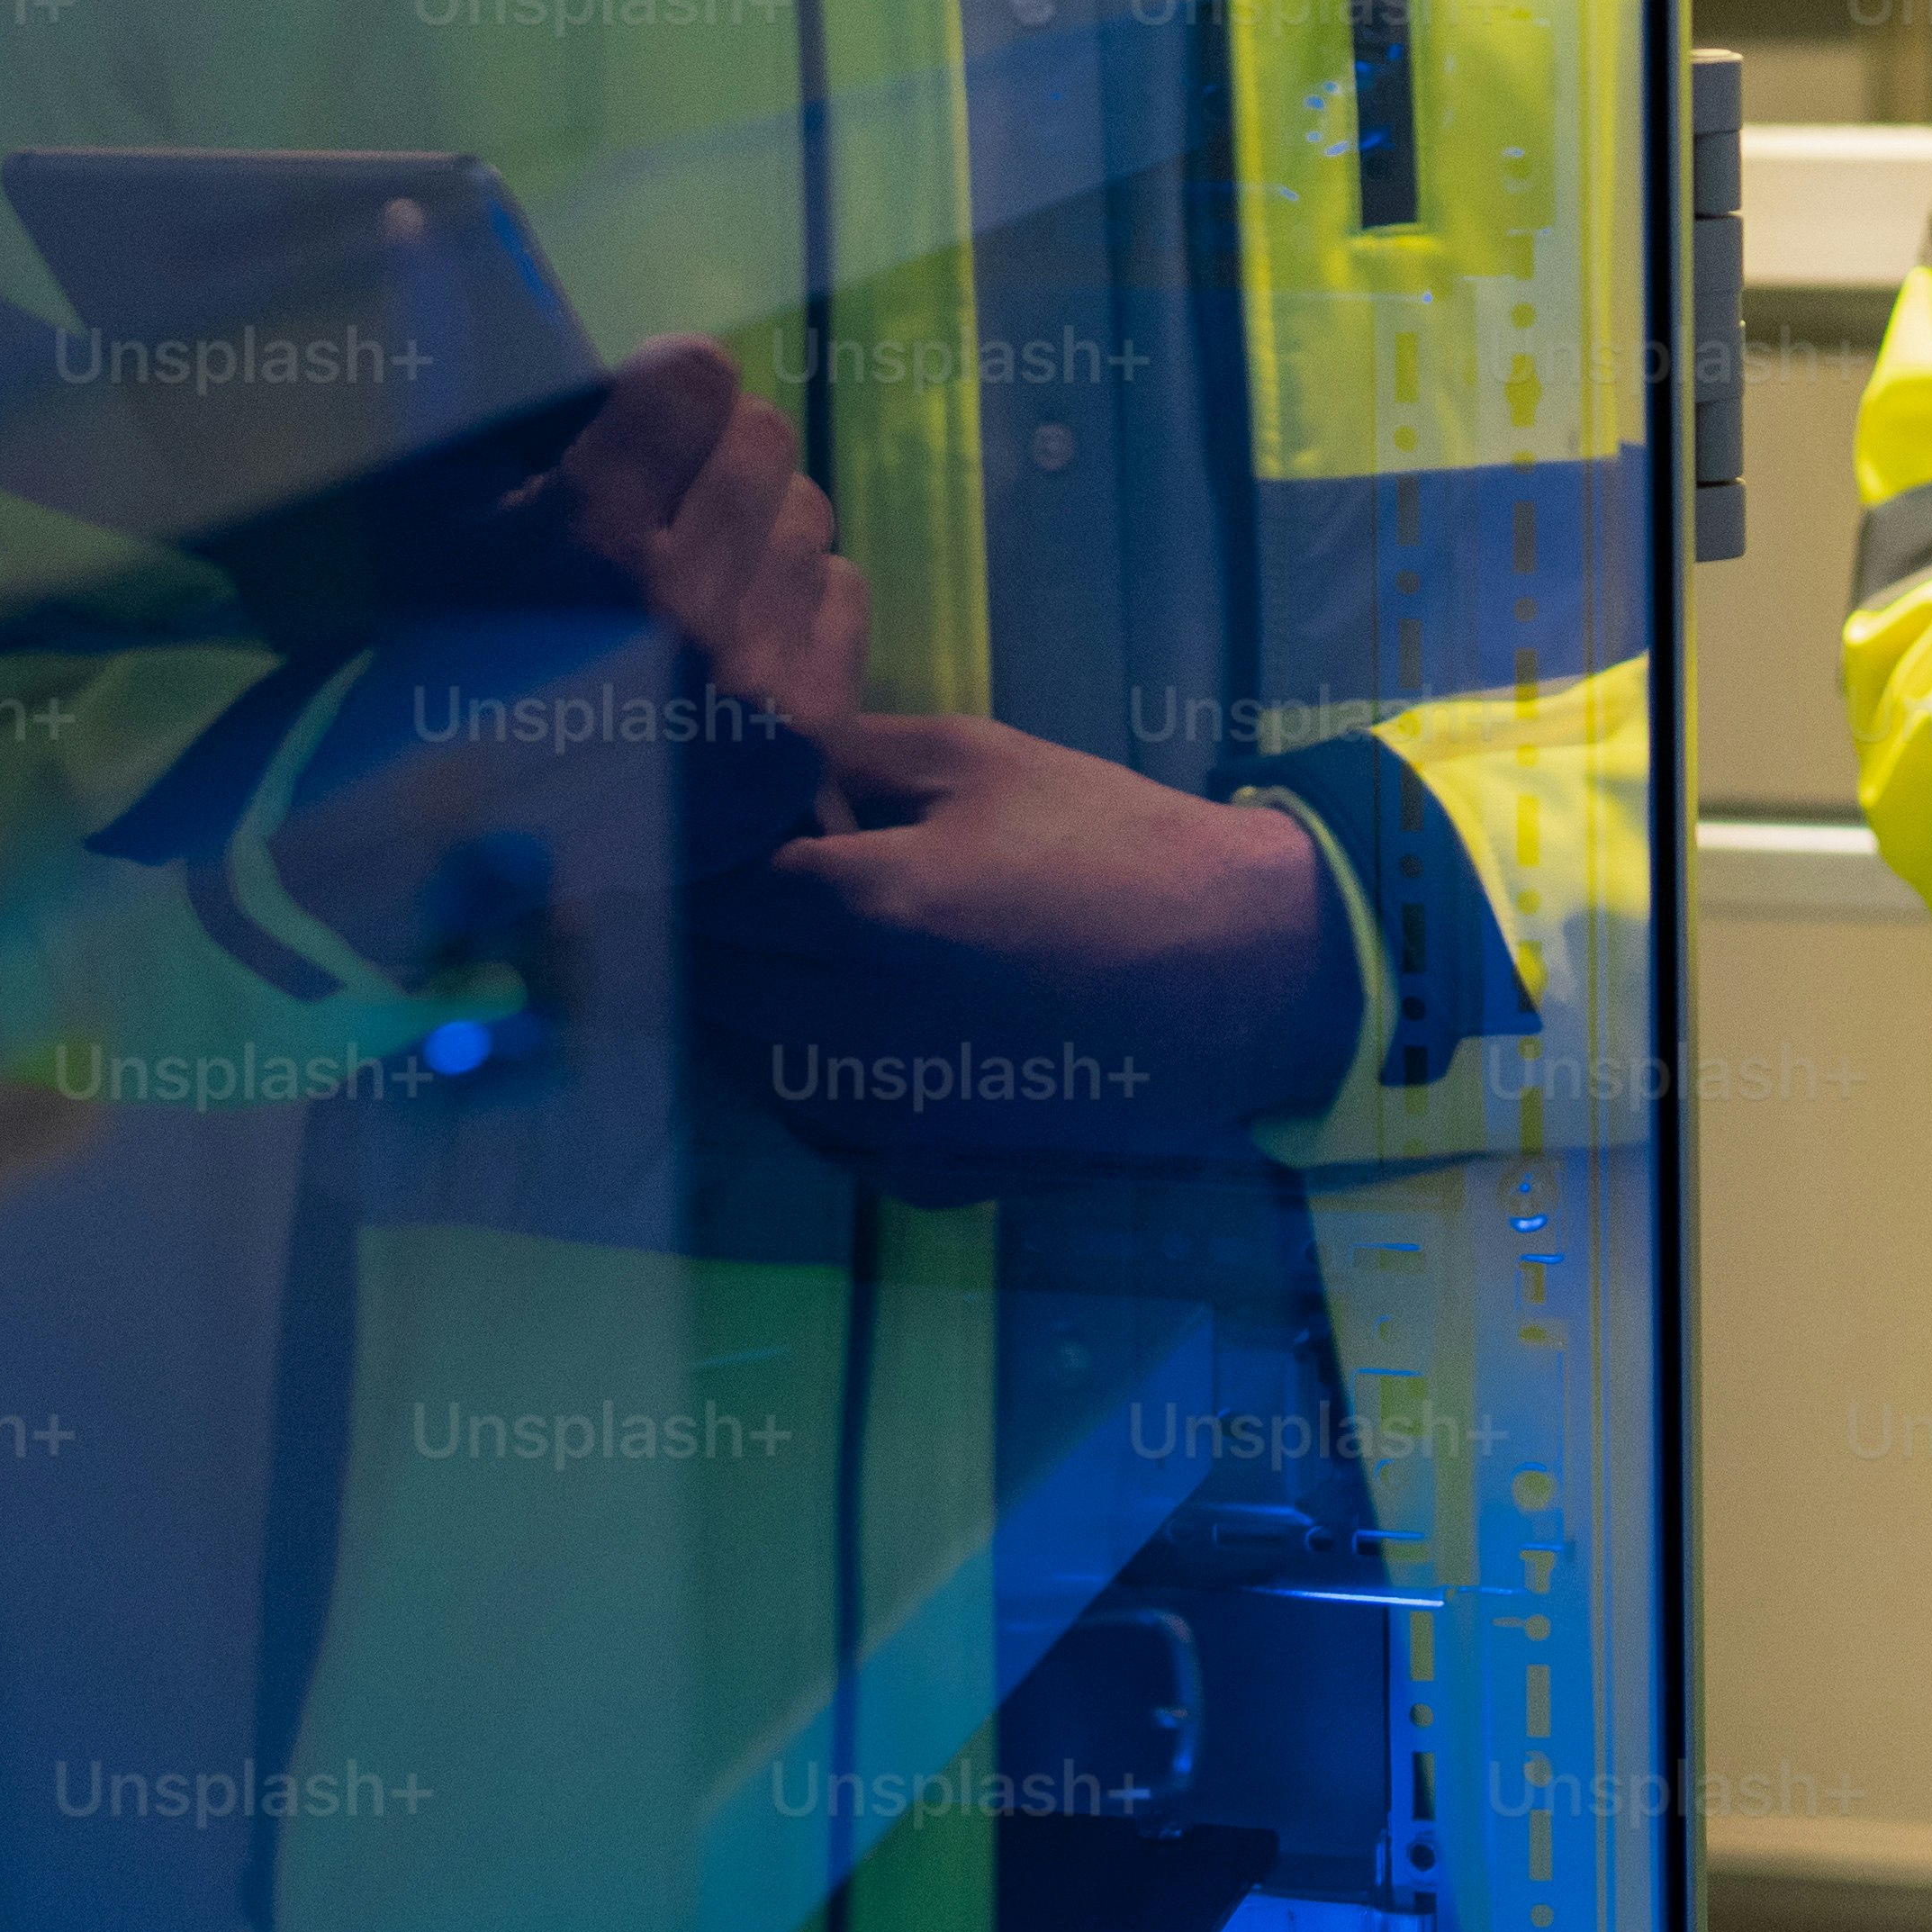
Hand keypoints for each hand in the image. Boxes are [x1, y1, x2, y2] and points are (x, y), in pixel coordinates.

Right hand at [255, 342, 856, 989]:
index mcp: (580, 536)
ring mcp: (747, 674)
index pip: (696, 373)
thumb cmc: (440, 658)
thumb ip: (433, 362)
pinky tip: (725, 642)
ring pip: (808, 511)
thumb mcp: (422, 509)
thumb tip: (410, 217)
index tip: (630, 431)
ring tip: (687, 581)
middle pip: (763, 435)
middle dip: (710, 459)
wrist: (476, 848)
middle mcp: (674, 603)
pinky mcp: (799, 734)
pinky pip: (844, 593)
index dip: (661, 394)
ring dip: (755, 529)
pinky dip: (795, 605)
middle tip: (657, 512)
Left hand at [695, 716, 1363, 1185]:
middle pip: (710, 985)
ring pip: (747, 1067)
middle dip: (699, 933)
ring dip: (740, 1010)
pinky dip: (801, 1081)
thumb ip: (848, 756)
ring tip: (775, 956)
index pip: (704, 892)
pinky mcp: (927, 1174)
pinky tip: (840, 1032)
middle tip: (722, 888)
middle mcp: (856, 1031)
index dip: (683, 857)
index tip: (688, 830)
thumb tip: (751, 762)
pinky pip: (815, 1129)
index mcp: (864, 910)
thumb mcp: (981, 759)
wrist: (1248, 975)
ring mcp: (890, 1118)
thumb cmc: (1115, 845)